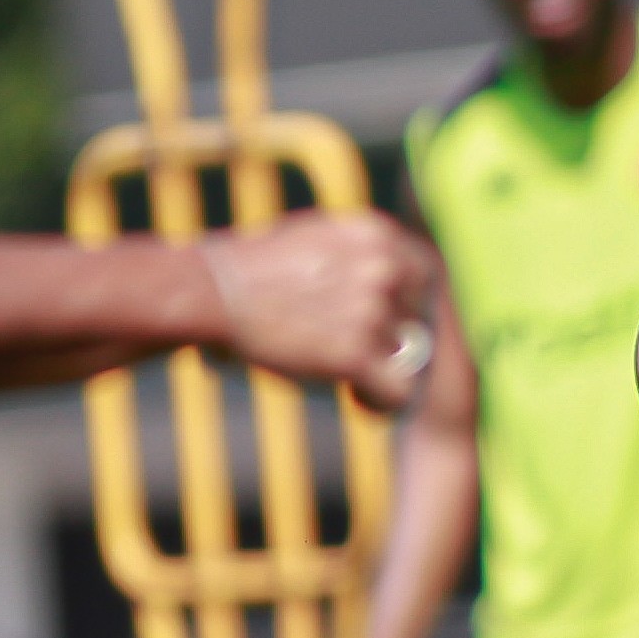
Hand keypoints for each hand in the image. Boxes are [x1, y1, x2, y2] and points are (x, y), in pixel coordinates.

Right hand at [204, 214, 437, 411]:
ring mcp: (371, 309)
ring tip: (354, 381)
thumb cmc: (252, 268)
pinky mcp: (355, 353)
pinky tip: (356, 399)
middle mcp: (383, 266)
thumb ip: (357, 248)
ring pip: (411, 358)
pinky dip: (382, 403)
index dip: (408, 306)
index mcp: (376, 233)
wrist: (212, 292)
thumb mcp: (315, 236)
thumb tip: (384, 266)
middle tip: (364, 355)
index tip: (386, 325)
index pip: (426, 275)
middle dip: (397, 341)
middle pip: (421, 318)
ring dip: (385, 372)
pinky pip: (400, 393)